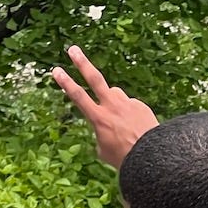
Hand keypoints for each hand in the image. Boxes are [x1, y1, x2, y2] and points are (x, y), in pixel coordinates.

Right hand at [51, 46, 160, 169]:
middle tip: (73, 49)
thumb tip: (104, 124)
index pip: (78, 97)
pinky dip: (128, 114)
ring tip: (119, 120)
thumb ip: (100, 132)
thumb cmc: (124, 158)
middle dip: (82, 63)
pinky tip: (134, 127)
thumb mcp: (103, 150)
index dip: (65, 83)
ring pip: (114, 94)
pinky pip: (129, 105)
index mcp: (98, 119)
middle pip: (95, 79)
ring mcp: (127, 103)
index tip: (56, 70)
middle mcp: (112, 107)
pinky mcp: (140, 105)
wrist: (151, 155)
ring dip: (112, 102)